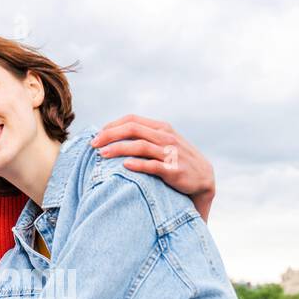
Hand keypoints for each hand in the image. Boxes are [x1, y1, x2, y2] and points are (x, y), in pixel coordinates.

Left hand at [91, 115, 215, 220]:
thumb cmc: (177, 161)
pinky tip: (124, 166)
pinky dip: (138, 164)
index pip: (132, 119)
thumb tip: (115, 136)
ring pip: (140, 146)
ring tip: (102, 155)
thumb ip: (145, 137)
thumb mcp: (164, 143)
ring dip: (118, 149)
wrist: (203, 178)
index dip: (112, 126)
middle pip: (132, 129)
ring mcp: (170, 153)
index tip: (97, 135)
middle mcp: (166, 137)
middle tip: (94, 144)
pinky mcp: (173, 170)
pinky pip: (152, 166)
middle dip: (110, 135)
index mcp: (162, 128)